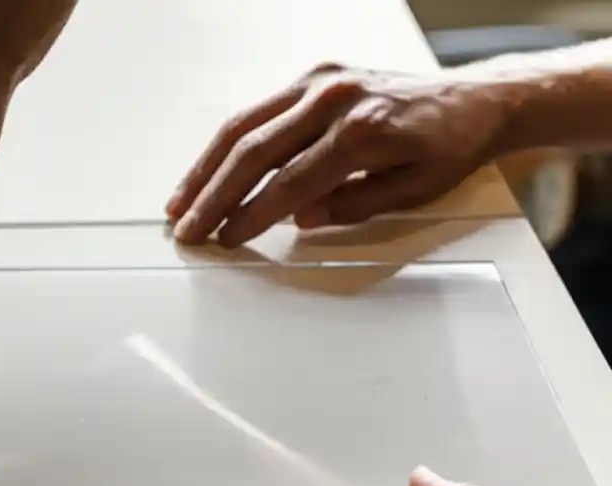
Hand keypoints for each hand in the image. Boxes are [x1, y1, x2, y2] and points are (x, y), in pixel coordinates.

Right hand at [166, 63, 512, 247]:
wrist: (474, 100)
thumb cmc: (449, 146)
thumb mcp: (411, 190)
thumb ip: (352, 204)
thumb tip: (299, 218)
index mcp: (362, 130)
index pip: (289, 182)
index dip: (252, 215)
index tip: (227, 239)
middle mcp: (335, 99)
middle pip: (254, 152)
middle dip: (214, 196)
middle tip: (188, 228)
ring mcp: (320, 82)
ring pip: (244, 126)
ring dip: (206, 168)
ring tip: (180, 203)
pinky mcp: (313, 76)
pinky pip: (258, 111)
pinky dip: (227, 144)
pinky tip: (206, 170)